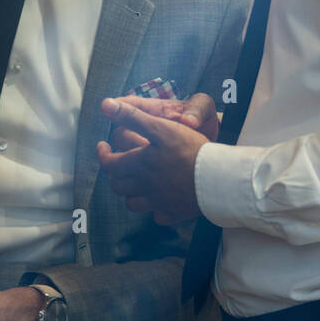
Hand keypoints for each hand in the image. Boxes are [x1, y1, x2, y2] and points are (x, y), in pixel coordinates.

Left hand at [97, 96, 209, 224]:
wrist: (217, 178)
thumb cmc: (189, 149)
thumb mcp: (160, 127)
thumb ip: (133, 117)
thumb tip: (106, 105)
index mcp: (139, 165)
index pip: (109, 164)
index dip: (102, 155)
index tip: (103, 147)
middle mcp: (145, 186)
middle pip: (119, 186)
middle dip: (116, 175)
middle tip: (121, 164)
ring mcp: (159, 202)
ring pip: (134, 204)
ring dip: (131, 194)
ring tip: (137, 183)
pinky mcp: (175, 213)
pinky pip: (158, 215)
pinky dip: (156, 210)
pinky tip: (161, 201)